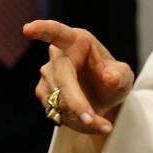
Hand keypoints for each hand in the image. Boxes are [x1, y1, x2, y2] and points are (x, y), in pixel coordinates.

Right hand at [24, 19, 134, 135]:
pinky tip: (91, 122)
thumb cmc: (114, 78)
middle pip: (63, 80)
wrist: (104, 97)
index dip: (43, 30)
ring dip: (82, 118)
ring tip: (103, 124)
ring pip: (60, 101)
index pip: (58, 33)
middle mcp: (58, 55)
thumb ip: (120, 75)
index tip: (28, 29)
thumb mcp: (124, 77)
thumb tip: (110, 78)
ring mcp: (47, 74)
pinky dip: (76, 122)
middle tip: (92, 120)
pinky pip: (56, 112)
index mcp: (77, 40)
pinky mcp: (43, 92)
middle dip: (77, 103)